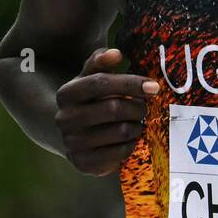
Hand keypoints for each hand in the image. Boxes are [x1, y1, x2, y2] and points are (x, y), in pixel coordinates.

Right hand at [55, 47, 158, 175]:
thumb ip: (101, 62)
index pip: (101, 83)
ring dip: (137, 126)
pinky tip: (129, 138)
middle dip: (138, 107)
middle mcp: (64, 119)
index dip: (130, 83)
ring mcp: (72, 143)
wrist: (74, 135)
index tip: (154, 87)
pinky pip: (120, 153)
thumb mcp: (91, 77)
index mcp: (66, 93)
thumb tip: (116, 53)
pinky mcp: (83, 163)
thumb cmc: (90, 100)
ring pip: (120, 132)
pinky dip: (131, 144)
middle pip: (114, 109)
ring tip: (136, 122)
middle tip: (145, 107)